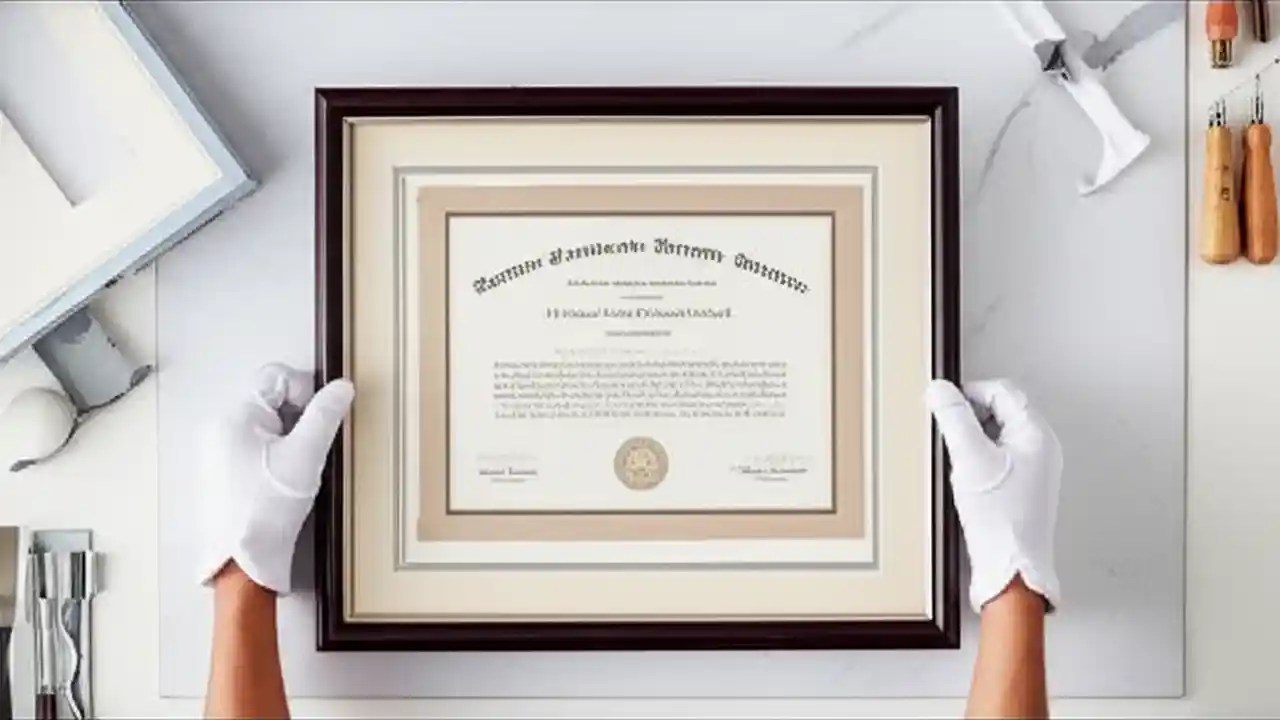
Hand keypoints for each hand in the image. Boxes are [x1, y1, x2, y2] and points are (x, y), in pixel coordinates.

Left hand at [198, 363, 354, 593]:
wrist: (242, 563)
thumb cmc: (268, 509)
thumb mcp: (306, 455)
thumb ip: (325, 415)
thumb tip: (341, 387)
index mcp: (235, 416)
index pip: (276, 377)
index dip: (306, 390)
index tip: (319, 419)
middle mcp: (220, 428)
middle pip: (271, 400)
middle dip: (299, 418)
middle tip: (311, 449)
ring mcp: (219, 452)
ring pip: (266, 425)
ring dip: (290, 438)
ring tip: (298, 470)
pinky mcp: (224, 473)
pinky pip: (256, 447)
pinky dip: (277, 456)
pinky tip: (285, 482)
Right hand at [926, 379, 1061, 611]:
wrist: (1010, 567)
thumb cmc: (1000, 519)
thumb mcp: (969, 458)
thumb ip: (954, 417)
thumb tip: (940, 389)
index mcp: (1036, 434)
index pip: (1002, 390)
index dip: (970, 392)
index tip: (946, 405)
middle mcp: (1041, 449)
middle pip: (1002, 410)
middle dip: (970, 417)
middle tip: (950, 433)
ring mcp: (1034, 470)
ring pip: (998, 435)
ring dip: (973, 440)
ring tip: (959, 461)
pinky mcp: (1023, 488)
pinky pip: (998, 459)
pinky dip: (978, 461)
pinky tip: (967, 481)